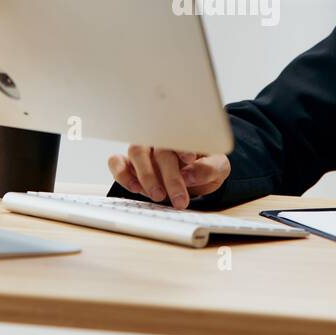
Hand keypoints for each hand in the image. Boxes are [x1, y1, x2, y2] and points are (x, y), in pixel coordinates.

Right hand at [107, 146, 230, 209]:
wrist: (194, 178)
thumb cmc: (205, 167)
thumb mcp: (219, 168)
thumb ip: (209, 169)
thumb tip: (190, 174)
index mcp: (184, 135)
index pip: (181, 134)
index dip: (183, 147)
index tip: (190, 159)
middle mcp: (161, 139)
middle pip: (160, 151)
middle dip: (170, 178)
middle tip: (180, 200)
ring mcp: (144, 150)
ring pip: (136, 151)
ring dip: (146, 175)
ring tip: (158, 196)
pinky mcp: (129, 163)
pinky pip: (116, 161)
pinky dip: (122, 173)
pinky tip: (135, 188)